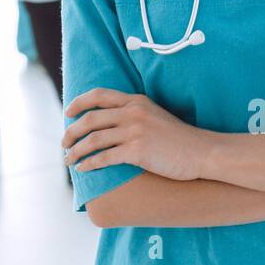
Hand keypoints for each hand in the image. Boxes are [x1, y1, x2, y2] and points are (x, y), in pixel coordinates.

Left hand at [63, 88, 208, 180]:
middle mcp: (133, 112)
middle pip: (90, 119)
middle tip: (63, 143)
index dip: (79, 103)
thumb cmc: (178, 139)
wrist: (201, 152)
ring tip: (68, 160)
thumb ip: (133, 113)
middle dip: (71, 132)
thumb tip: (109, 123)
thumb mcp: (154, 115)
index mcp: (136, 100)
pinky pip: (105, 157)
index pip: (99, 95)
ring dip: (76, 151)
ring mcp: (135, 131)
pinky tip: (83, 169)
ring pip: (94, 140)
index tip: (67, 113)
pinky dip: (90, 164)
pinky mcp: (137, 151)